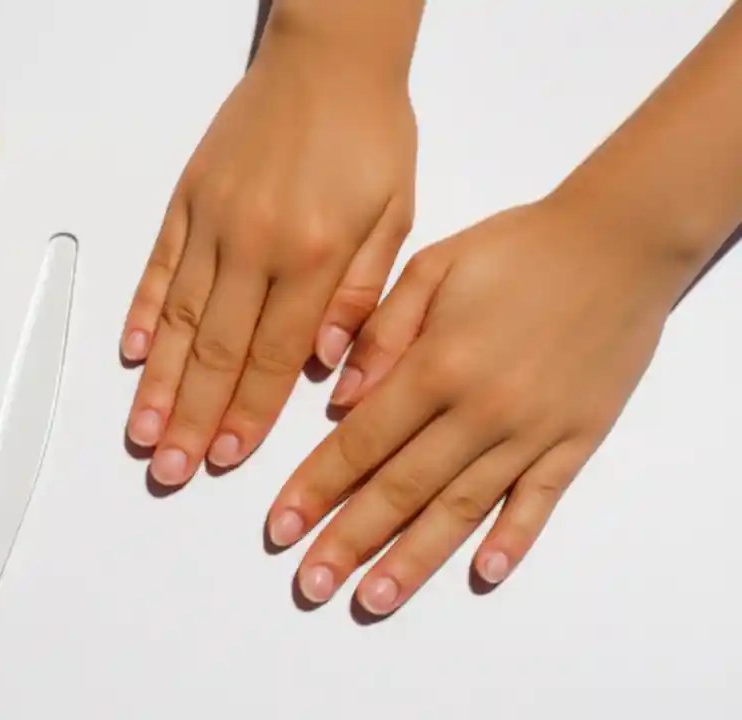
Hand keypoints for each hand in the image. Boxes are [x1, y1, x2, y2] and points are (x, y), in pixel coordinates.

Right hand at [121, 21, 416, 486]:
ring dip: (159, 383)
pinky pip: (160, 268)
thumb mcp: (397, 214)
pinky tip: (132, 355)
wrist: (329, 58)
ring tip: (143, 433)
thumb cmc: (370, 134)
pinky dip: (143, 314)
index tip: (228, 458)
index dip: (250, 413)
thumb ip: (363, 293)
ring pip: (180, 319)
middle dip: (193, 418)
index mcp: (315, 254)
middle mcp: (255, 244)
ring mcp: (213, 222)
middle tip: (170, 470)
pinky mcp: (187, 201)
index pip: (276, 355)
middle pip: (218, 351)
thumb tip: (331, 362)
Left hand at [267, 198, 689, 614]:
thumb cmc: (517, 249)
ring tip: (374, 600)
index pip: (360, 442)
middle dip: (349, 540)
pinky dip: (513, 540)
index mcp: (436, 365)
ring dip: (414, 559)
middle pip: (401, 489)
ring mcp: (531, 432)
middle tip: (311, 583)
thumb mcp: (434, 266)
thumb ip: (381, 331)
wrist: (620, 242)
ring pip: (461, 509)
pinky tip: (484, 574)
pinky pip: (539, 501)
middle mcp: (479, 411)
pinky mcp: (576, 440)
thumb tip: (340, 397)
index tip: (280, 527)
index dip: (315, 488)